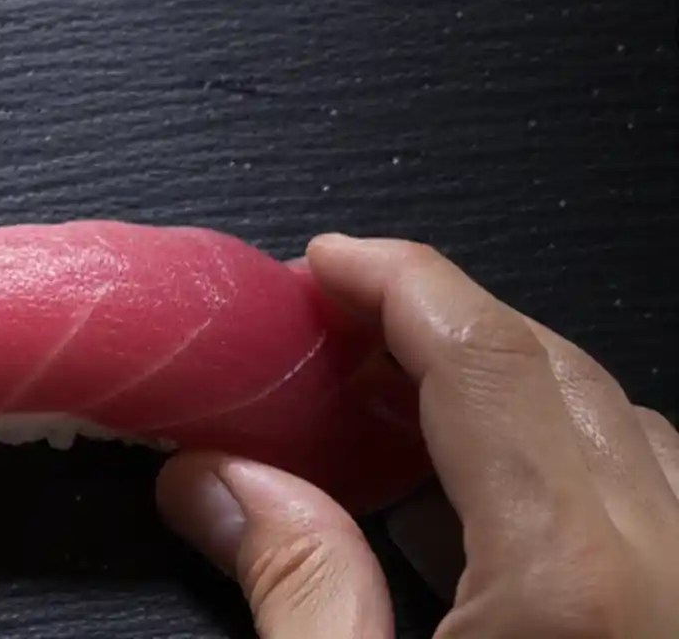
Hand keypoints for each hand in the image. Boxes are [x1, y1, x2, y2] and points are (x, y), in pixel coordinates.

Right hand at [156, 234, 678, 637]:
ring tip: (391, 407)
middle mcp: (669, 563)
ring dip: (501, 390)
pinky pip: (648, 495)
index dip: (398, 282)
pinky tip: (472, 506)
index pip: (484, 358)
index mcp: (569, 578)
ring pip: (610, 425)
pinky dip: (553, 463)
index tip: (327, 261)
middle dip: (436, 325)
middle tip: (334, 329)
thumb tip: (218, 482)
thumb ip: (298, 592)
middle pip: (553, 370)